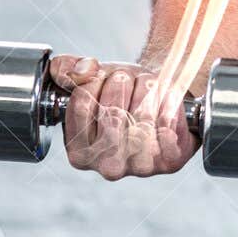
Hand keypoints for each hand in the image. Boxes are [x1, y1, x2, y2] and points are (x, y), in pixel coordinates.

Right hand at [48, 54, 199, 179]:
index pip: (82, 104)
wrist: (163, 110)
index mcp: (80, 151)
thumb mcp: (92, 78)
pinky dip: (168, 101)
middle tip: (128, 79)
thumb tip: (83, 70)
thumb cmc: (124, 97)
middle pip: (112, 109)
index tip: (104, 78)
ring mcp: (139, 167)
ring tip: (147, 86)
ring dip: (147, 87)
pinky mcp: (169, 160)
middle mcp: (107, 166)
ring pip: (142, 113)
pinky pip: (167, 121)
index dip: (96, 80)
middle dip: (123, 81)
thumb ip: (68, 69)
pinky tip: (165, 101)